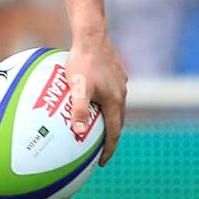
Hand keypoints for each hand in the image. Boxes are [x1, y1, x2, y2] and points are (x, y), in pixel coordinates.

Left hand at [65, 34, 127, 165]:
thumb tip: (78, 132)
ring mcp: (120, 83)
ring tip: (97, 129)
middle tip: (100, 150)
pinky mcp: (116, 73)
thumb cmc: (82, 62)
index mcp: (114, 101)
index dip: (109, 149)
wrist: (92, 36)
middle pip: (118, 122)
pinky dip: (106, 105)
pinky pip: (112, 95)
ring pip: (116, 107)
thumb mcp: (77, 88)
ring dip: (109, 120)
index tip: (102, 162)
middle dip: (111, 138)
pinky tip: (94, 102)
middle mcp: (121, 94)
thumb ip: (79, 110)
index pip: (114, 132)